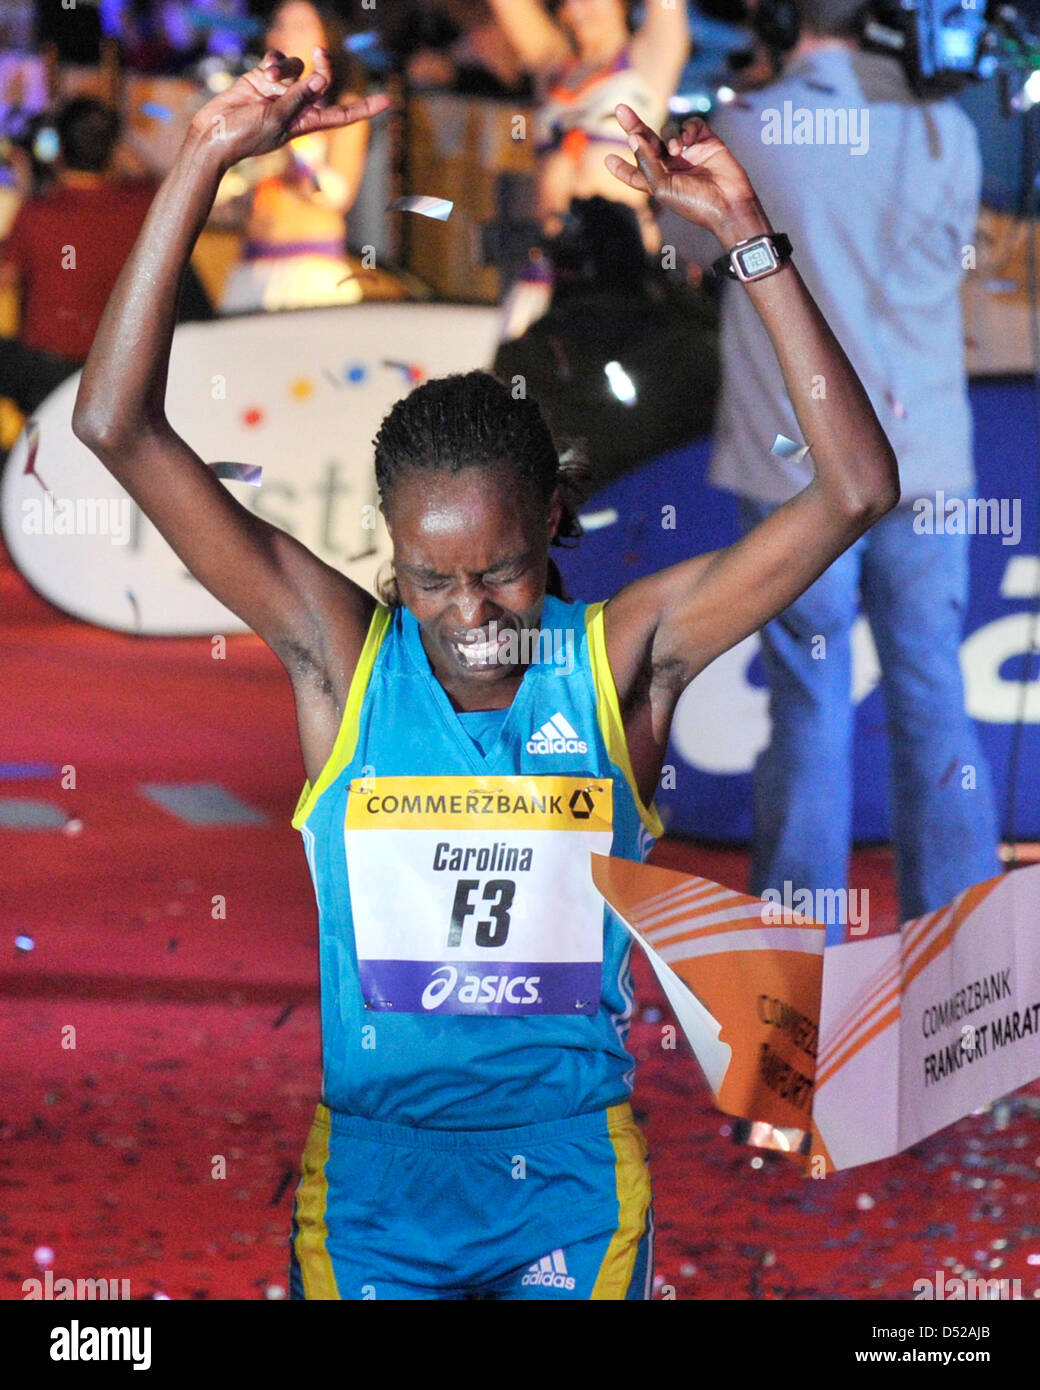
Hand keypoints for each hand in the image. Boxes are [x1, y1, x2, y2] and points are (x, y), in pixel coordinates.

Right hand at [189, 47, 390, 172]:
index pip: (342, 114)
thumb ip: (299, 98)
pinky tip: (264, 72)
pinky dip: (274, 62)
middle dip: (324, 66)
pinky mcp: (262, 79)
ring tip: (270, 78)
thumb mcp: (277, 120)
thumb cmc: (246, 137)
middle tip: (320, 52)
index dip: (365, 108)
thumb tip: (320, 80)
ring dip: (287, 68)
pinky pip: (278, 61)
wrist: (213, 134)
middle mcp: (298, 107)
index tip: (388, 101)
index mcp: (307, 124)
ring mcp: (281, 92)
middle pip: (323, 81)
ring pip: (298, 67)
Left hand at [605, 104, 770, 243]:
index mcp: (658, 182)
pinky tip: (689, 142)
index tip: (608, 160)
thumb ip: (646, 162)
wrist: (728, 203)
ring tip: (676, 151)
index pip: (636, 173)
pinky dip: (686, 129)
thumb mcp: (663, 187)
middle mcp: (670, 165)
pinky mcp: (705, 141)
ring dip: (669, 137)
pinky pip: (690, 125)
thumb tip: (633, 137)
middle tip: (620, 109)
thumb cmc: (694, 203)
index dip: (622, 168)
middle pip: (647, 142)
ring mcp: (688, 152)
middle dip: (634, 127)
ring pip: (668, 131)